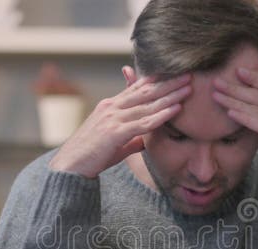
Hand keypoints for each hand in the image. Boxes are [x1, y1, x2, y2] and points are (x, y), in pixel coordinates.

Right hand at [49, 68, 191, 177]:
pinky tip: (176, 109)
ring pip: (147, 104)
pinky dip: (161, 115)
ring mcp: (112, 118)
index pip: (136, 88)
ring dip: (170, 95)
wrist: (69, 166)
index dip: (156, 80)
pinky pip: (143, 122)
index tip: (174, 74)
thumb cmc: (91, 156)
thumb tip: (146, 140)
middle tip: (188, 74)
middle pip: (145, 91)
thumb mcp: (114, 143)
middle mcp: (111, 107)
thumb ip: (131, 138)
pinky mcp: (115, 132)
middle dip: (168, 82)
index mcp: (110, 106)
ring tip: (188, 88)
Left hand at [212, 68, 257, 171]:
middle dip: (234, 86)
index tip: (238, 70)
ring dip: (232, 99)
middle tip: (215, 80)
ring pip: (253, 105)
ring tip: (215, 93)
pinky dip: (243, 117)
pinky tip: (230, 113)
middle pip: (254, 92)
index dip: (253, 77)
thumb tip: (252, 137)